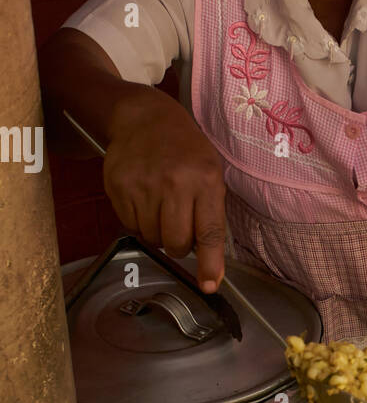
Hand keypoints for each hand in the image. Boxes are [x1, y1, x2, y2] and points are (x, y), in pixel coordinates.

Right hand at [104, 90, 226, 291]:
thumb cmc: (185, 150)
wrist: (144, 118)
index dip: (210, 263)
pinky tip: (143, 198)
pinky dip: (138, 221)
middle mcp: (175, 184)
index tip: (209, 284)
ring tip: (160, 205)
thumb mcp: (211, 172)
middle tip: (179, 226)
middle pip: (176, 243)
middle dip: (179, 245)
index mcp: (205, 180)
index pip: (209, 232)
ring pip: (152, 238)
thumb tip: (209, 260)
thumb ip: (211, 213)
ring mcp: (144, 186)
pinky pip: (130, 225)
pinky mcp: (119, 188)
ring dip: (157, 232)